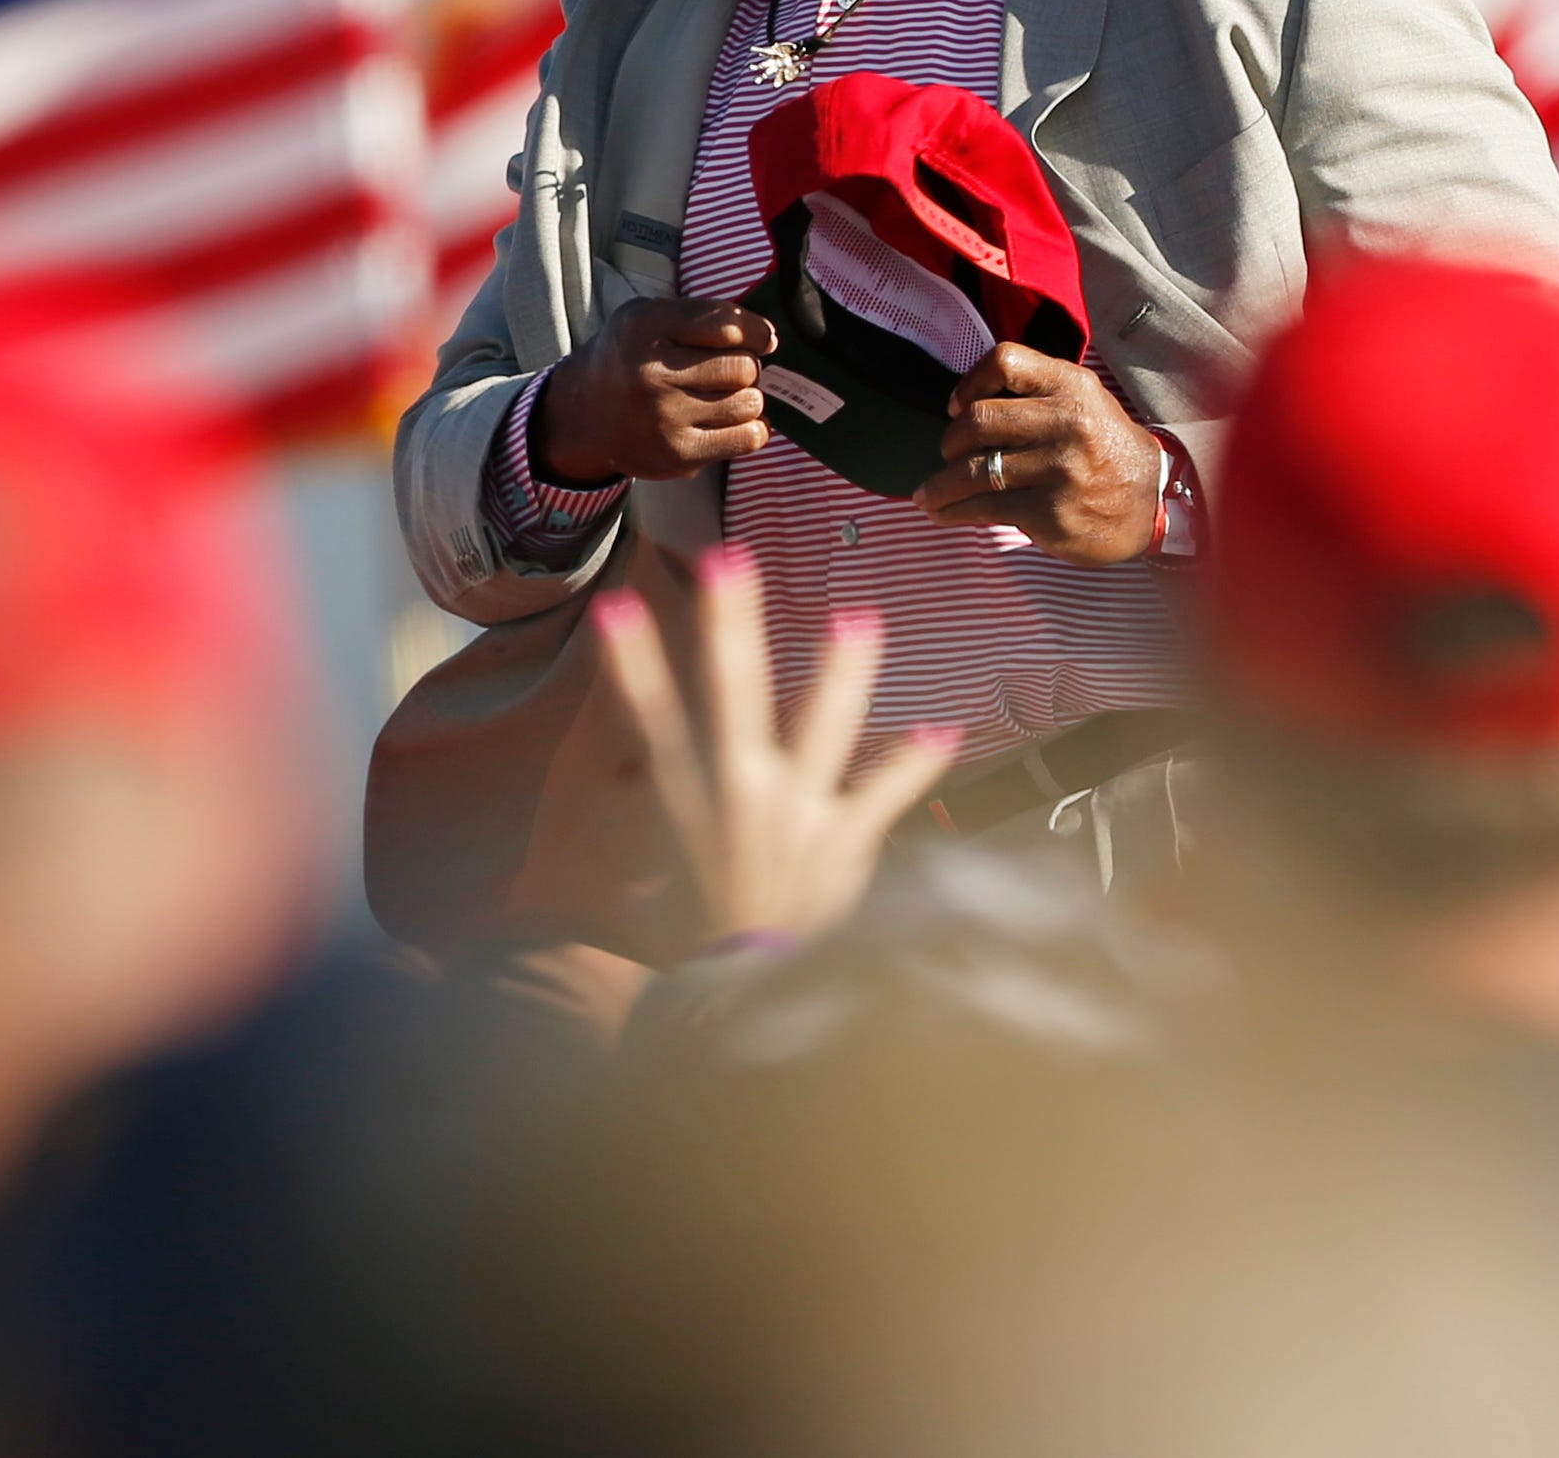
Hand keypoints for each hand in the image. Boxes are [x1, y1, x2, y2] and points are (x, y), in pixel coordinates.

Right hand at [531, 296, 781, 485]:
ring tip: (721, 395)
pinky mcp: (679, 455)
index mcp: (646, 327)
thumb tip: (769, 338)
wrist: (586, 413)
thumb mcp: (653, 317)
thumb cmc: (633, 357)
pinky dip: (751, 427)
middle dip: (747, 366)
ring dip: (746, 397)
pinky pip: (748, 437)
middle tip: (727, 370)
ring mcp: (664, 418)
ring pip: (750, 402)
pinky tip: (731, 420)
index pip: (729, 326)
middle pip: (744, 367)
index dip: (756, 332)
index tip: (758, 339)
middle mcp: (651, 373)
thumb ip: (709, 316)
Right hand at [593, 545, 959, 958]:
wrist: (739, 997)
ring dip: (840, 670)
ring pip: (823, 727)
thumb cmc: (688, 928)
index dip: (632, 664)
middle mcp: (744, 797)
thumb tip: (634, 757)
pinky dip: (914, 763)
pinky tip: (942, 729)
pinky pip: (885, 794)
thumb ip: (646, 807)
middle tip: (729, 562)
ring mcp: (799, 816)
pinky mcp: (843, 843)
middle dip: (730, 627)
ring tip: (857, 618)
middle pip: (734, 696)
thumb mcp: (654, 867)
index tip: (616, 607)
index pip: (651, 720)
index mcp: (689, 803)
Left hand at [911, 345, 1164, 564]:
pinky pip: (984, 508)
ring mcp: (1058, 470)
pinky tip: (944, 513)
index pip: (1005, 361)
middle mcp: (1066, 423)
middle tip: (948, 454)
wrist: (1152, 501)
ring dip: (939, 485)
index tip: (955, 406)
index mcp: (1071, 386)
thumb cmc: (1104, 448)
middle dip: (950, 441)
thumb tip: (963, 406)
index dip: (969, 382)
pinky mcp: (1049, 512)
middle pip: (977, 420)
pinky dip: (953, 511)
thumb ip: (1035, 393)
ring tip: (928, 494)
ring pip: (972, 471)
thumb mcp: (1083, 401)